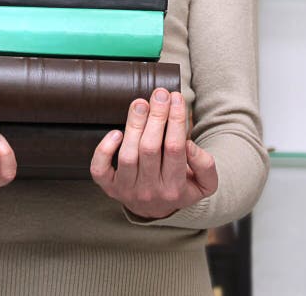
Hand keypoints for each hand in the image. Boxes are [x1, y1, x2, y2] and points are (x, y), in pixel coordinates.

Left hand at [90, 88, 217, 218]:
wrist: (156, 211)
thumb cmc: (181, 187)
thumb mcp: (204, 183)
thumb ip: (205, 165)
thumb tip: (188, 144)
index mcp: (175, 189)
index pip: (176, 149)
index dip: (176, 120)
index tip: (176, 98)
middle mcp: (150, 191)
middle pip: (150, 148)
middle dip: (156, 116)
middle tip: (160, 93)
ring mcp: (127, 190)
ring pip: (128, 155)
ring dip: (134, 125)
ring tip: (141, 103)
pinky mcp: (109, 187)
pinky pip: (100, 170)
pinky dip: (104, 151)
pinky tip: (115, 133)